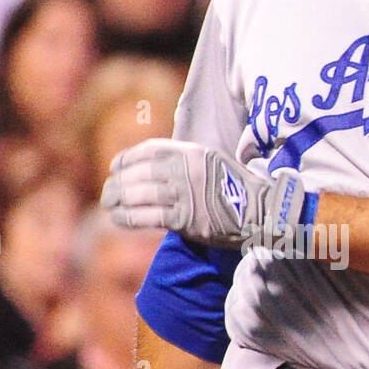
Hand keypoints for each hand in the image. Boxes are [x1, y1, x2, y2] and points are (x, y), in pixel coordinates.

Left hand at [100, 138, 307, 247]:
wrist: (262, 213)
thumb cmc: (236, 190)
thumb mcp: (212, 162)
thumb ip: (185, 163)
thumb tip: (151, 170)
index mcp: (194, 152)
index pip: (151, 150)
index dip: (128, 158)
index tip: (115, 167)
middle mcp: (187, 169)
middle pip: (141, 172)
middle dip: (119, 182)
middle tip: (107, 192)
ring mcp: (187, 194)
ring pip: (141, 195)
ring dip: (119, 200)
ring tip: (109, 205)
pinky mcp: (186, 218)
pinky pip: (149, 216)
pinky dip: (129, 218)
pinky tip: (119, 219)